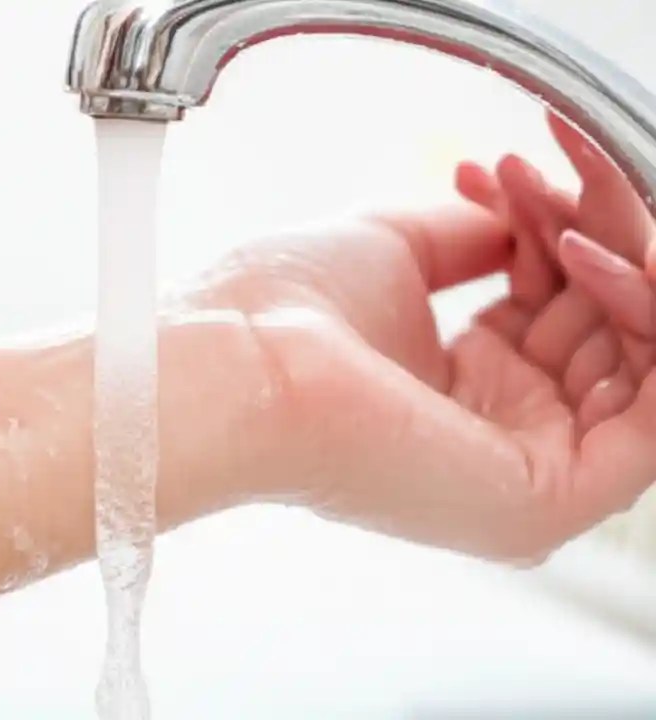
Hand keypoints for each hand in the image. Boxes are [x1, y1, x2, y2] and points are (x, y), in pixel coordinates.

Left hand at [183, 114, 655, 563]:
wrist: (239, 361)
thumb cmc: (281, 312)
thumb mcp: (399, 251)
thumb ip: (482, 237)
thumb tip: (539, 215)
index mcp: (455, 387)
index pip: (554, 306)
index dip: (552, 228)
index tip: (508, 170)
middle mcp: (495, 432)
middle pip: (602, 326)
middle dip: (590, 234)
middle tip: (544, 172)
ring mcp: (522, 471)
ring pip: (639, 364)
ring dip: (623, 270)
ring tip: (564, 220)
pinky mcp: (545, 500)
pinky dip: (654, 330)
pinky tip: (612, 266)